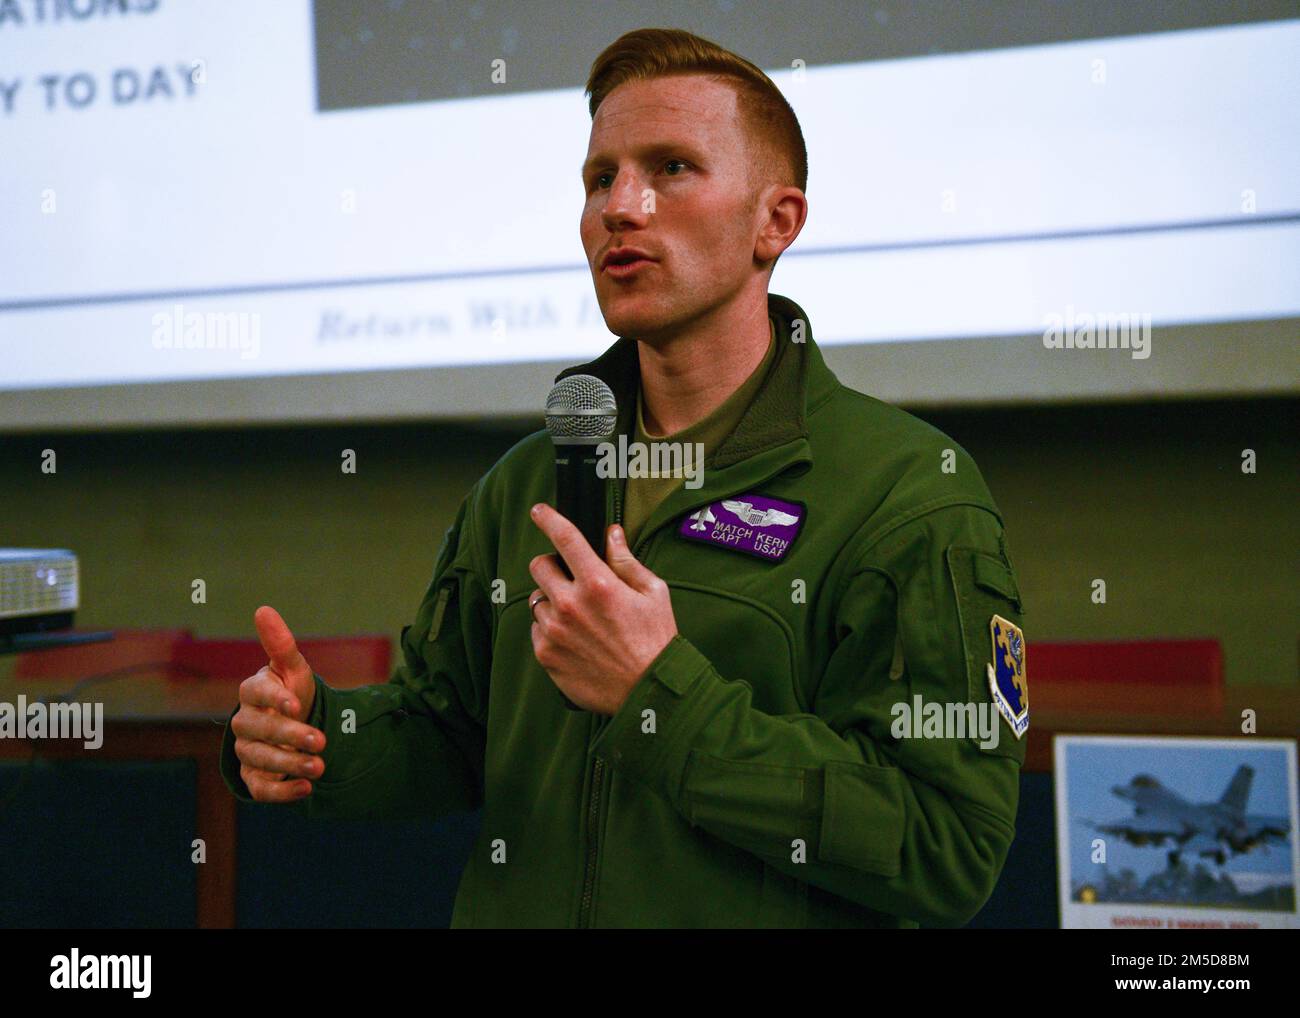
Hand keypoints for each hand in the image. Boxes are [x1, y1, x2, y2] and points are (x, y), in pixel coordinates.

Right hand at [231, 605, 326, 801]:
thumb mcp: (293, 669)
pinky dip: (283, 792)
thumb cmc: (293, 692)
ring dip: (290, 764)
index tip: (297, 703)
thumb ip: (281, 644)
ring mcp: (247, 752)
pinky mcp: (254, 778)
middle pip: (259, 730)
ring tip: (320, 767)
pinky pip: (261, 790)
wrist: (298, 726)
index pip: (255, 694)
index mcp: (252, 692)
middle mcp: (245, 723)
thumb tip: (263, 609)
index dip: (274, 699)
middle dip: (289, 736)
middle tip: (322, 741)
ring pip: (261, 760)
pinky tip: (306, 789)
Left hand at [528, 503, 677, 714]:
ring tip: (578, 616)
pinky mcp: (546, 655)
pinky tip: (574, 638)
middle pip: (539, 566)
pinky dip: (550, 628)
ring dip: (552, 600)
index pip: (565, 538)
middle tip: (570, 577)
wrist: (648, 692)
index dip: (549, 519)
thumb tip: (612, 534)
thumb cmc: (656, 640)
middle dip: (552, 565)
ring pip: (537, 600)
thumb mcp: (653, 593)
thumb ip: (626, 561)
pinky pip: (537, 629)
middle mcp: (570, 605)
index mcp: (598, 584)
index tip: (539, 510)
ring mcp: (555, 632)